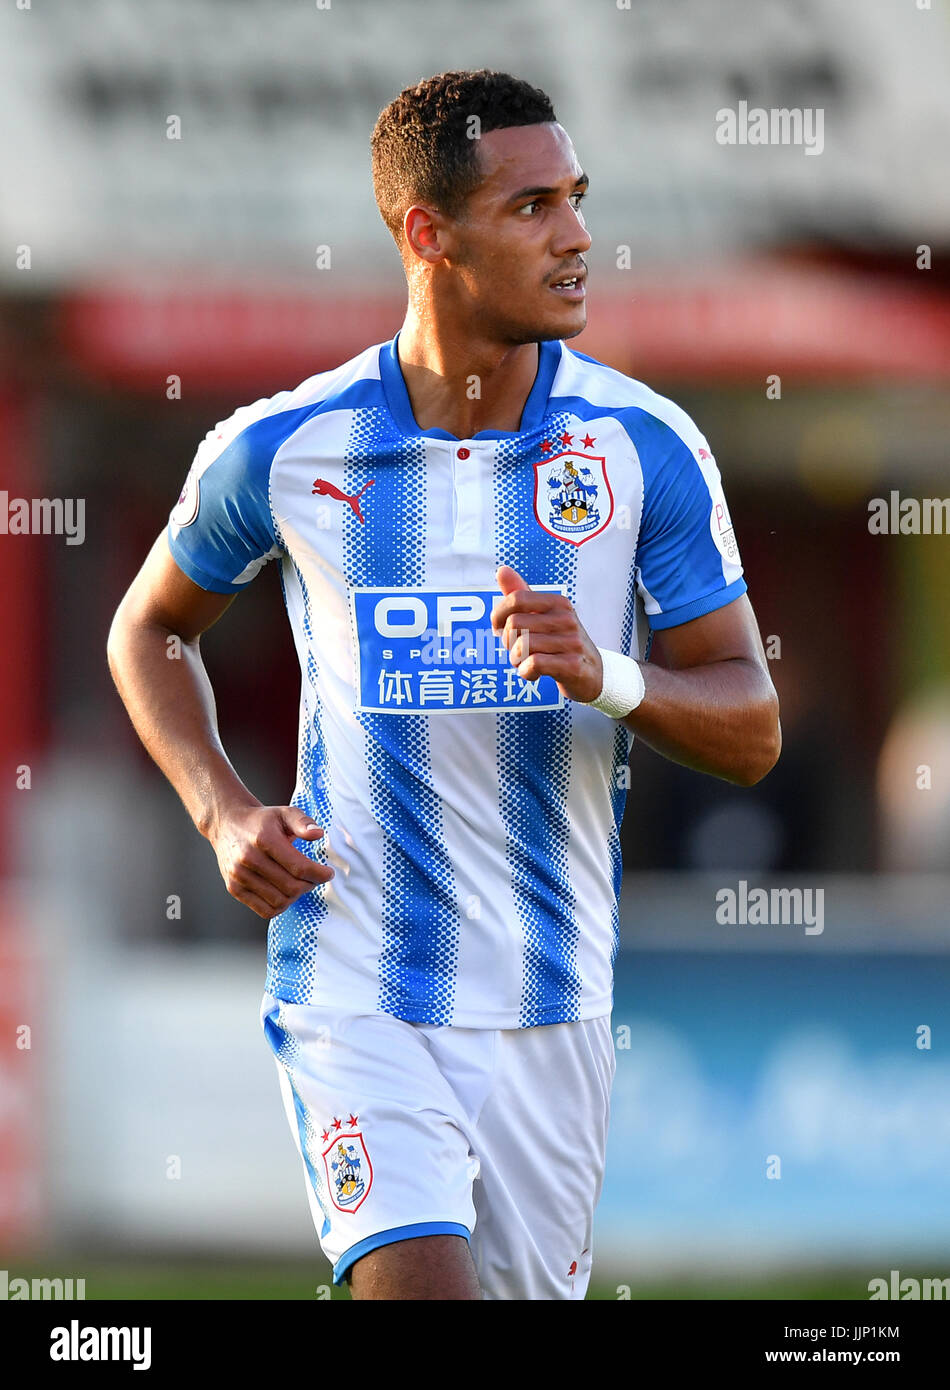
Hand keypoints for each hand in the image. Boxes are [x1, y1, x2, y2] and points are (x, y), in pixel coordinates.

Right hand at [211, 803, 333, 918]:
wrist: (227, 824)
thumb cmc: (262, 821)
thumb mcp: (284, 813)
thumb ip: (303, 821)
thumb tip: (318, 833)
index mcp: (264, 839)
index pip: (299, 867)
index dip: (319, 874)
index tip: (328, 873)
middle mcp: (248, 859)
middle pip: (291, 887)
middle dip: (309, 885)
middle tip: (314, 877)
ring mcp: (239, 876)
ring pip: (280, 902)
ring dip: (296, 896)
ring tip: (299, 883)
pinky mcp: (234, 888)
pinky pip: (265, 910)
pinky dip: (280, 906)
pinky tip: (284, 892)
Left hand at [491, 564, 603, 702]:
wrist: (593, 673)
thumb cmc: (560, 642)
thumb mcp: (542, 616)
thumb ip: (521, 595)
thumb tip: (501, 570)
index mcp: (558, 603)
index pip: (516, 599)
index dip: (498, 615)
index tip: (499, 629)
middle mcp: (567, 619)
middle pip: (515, 623)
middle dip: (507, 641)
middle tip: (517, 650)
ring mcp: (571, 642)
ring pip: (522, 645)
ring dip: (516, 659)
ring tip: (525, 662)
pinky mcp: (572, 665)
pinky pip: (534, 664)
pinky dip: (525, 672)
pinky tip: (532, 673)